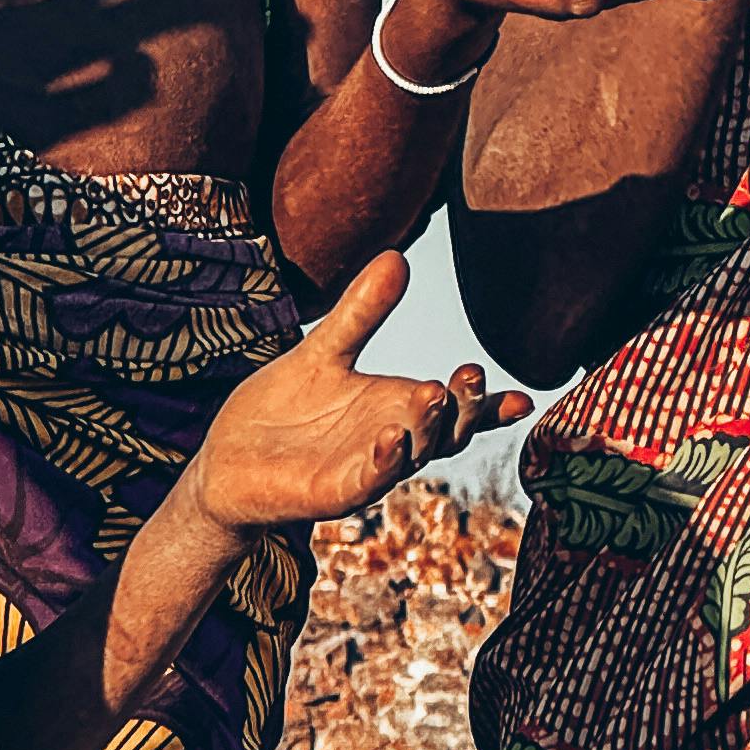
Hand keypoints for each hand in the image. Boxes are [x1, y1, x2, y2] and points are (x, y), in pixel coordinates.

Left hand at [190, 256, 531, 529]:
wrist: (227, 458)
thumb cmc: (282, 409)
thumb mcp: (325, 351)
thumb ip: (362, 312)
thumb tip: (397, 256)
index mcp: (398, 411)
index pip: (456, 412)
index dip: (490, 408)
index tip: (522, 397)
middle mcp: (393, 444)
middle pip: (447, 432)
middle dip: (465, 408)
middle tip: (470, 374)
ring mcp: (366, 471)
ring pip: (413, 456)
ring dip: (427, 429)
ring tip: (433, 393)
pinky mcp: (332, 494)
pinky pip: (366, 481)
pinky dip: (383, 460)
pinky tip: (389, 436)